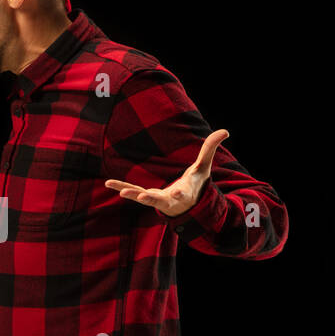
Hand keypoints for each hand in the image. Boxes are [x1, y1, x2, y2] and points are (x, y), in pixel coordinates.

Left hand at [104, 130, 229, 216]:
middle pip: (159, 200)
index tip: (177, 194)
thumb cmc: (195, 184)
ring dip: (132, 194)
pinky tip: (108, 183)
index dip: (179, 195)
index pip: (182, 194)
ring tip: (122, 192)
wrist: (186, 205)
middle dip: (151, 199)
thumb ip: (210, 149)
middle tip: (142, 198)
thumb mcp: (203, 167)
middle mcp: (169, 200)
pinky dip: (121, 187)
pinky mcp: (146, 197)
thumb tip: (226, 130)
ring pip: (143, 198)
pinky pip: (132, 192)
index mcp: (184, 193)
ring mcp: (156, 200)